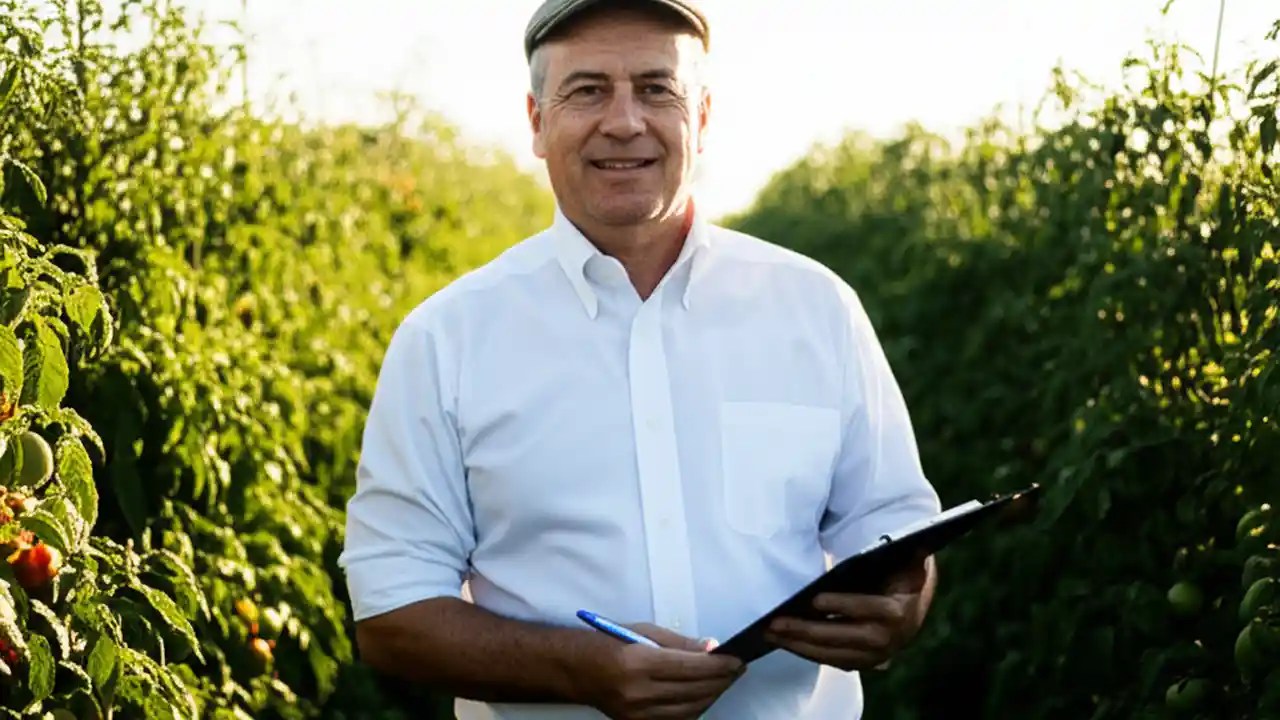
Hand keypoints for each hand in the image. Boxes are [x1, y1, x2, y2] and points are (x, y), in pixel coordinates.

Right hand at [584, 622, 744, 719]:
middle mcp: (639, 692)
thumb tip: (712, 648)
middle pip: (694, 691)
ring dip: (712, 696)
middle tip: (736, 670)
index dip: (718, 666)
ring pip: (690, 710)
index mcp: (639, 663)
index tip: (737, 661)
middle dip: (721, 681)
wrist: (578, 670)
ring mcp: (638, 714)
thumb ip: (680, 643)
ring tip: (723, 682)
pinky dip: (695, 709)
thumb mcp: (644, 632)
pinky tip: (704, 697)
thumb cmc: (611, 643)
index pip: (690, 668)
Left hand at [763, 553, 934, 671]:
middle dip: (809, 632)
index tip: (815, 600)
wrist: (912, 601)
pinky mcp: (864, 662)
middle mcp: (892, 639)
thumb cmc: (898, 574)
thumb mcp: (904, 560)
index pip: (874, 610)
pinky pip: (833, 661)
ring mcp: (878, 655)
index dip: (845, 605)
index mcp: (901, 610)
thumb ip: (903, 551)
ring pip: (836, 656)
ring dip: (801, 646)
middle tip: (776, 623)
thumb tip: (908, 539)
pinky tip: (784, 641)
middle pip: (846, 639)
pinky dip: (807, 652)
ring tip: (771, 634)